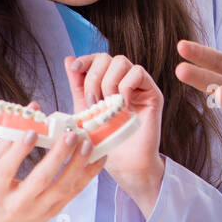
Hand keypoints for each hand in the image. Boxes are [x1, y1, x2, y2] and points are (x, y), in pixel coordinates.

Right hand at [0, 101, 104, 221]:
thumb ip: (8, 139)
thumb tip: (33, 110)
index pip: (8, 169)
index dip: (19, 150)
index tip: (32, 132)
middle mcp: (18, 203)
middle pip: (41, 180)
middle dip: (58, 156)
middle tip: (71, 135)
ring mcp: (39, 210)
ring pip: (63, 188)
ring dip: (78, 165)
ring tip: (88, 144)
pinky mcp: (53, 212)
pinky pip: (75, 192)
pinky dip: (89, 174)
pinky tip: (99, 157)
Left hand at [64, 54, 165, 213]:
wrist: (124, 165)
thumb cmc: (105, 142)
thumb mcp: (84, 111)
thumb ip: (78, 86)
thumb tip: (68, 59)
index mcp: (107, 82)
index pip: (97, 58)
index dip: (85, 60)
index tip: (74, 70)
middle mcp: (124, 81)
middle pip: (107, 57)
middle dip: (94, 77)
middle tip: (93, 102)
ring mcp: (139, 86)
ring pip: (122, 62)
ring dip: (108, 83)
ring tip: (106, 105)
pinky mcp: (153, 93)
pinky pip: (138, 73)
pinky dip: (125, 87)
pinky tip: (122, 106)